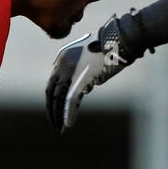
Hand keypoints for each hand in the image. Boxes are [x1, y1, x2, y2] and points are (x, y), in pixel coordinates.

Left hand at [46, 13, 144, 131]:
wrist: (116, 41)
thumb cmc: (109, 48)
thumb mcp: (91, 55)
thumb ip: (84, 70)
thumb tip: (86, 89)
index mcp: (62, 58)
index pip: (51, 84)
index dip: (51, 100)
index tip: (54, 111)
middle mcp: (62, 65)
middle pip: (52, 93)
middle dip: (52, 110)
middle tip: (55, 123)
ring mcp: (70, 72)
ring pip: (59, 99)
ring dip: (59, 115)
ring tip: (61, 128)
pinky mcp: (80, 80)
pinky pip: (70, 101)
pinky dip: (69, 114)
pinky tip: (68, 125)